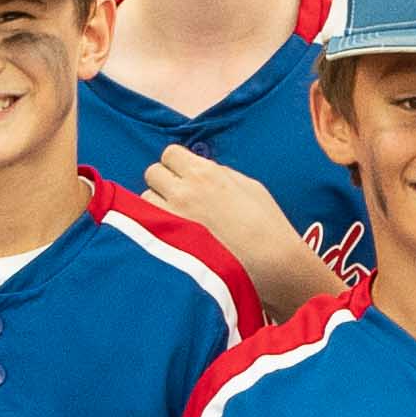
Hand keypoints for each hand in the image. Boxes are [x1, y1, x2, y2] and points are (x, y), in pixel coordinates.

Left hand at [148, 147, 330, 311]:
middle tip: (178, 198)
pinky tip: (172, 235)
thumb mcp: (249, 186)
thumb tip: (201, 171)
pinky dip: (154, 227)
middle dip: (164, 182)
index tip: (184, 176)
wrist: (271, 263)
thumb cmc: (266, 225)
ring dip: (156, 205)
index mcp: (205, 173)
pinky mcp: (166, 242)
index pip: (170, 153)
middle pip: (153, 172)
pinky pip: (145, 225)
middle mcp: (183, 190)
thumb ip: (219, 174)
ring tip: (176, 219)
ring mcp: (171, 217)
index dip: (177, 164)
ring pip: (145, 199)